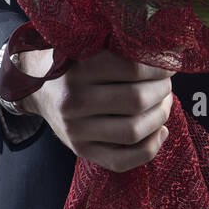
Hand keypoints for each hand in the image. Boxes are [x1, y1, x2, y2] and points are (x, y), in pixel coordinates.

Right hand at [17, 46, 173, 172]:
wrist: (38, 89)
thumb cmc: (73, 64)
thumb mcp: (88, 48)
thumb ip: (120, 49)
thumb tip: (169, 53)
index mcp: (79, 69)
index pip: (133, 69)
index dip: (159, 68)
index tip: (168, 66)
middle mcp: (75, 101)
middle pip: (136, 101)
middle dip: (162, 92)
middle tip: (166, 85)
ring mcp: (76, 130)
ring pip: (133, 131)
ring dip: (160, 117)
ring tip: (164, 104)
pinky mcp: (81, 150)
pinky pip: (122, 160)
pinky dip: (150, 148)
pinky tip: (160, 131)